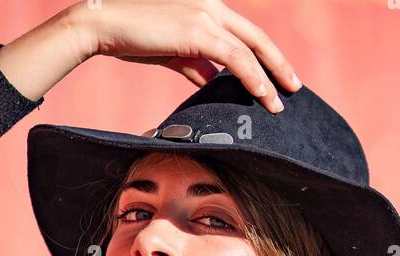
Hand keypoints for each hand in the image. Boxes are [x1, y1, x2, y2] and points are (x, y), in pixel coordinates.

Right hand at [72, 0, 301, 110]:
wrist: (104, 23)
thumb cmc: (133, 36)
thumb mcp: (172, 50)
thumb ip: (195, 63)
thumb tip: (211, 80)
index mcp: (206, 6)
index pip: (244, 32)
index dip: (264, 55)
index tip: (277, 76)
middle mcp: (210, 5)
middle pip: (256, 36)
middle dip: (278, 63)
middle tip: (294, 87)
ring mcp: (205, 14)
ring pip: (250, 48)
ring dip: (269, 77)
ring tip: (279, 103)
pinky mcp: (197, 30)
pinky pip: (235, 57)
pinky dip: (252, 77)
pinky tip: (262, 94)